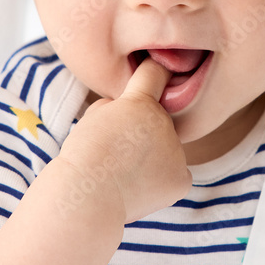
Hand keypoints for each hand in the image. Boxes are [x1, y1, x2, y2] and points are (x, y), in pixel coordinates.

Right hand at [57, 58, 192, 223]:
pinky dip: (162, 181)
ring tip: (124, 173)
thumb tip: (131, 113)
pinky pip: (175, 175)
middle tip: (118, 153)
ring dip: (152, 158)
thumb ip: (118, 106)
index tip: (160, 68)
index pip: (155, 74)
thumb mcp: (94, 116)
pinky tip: (139, 187)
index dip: (155, 71)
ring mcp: (177, 152)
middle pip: (159, 123)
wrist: (86, 196)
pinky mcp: (181, 179)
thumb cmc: (83, 157)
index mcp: (141, 103)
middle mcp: (165, 123)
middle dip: (144, 133)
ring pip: (166, 150)